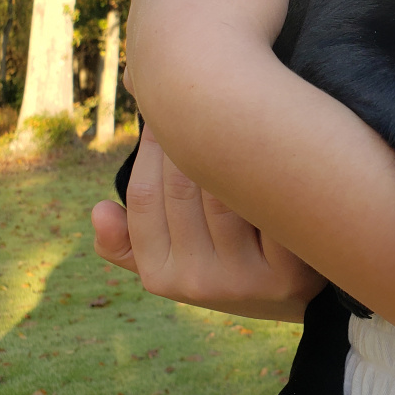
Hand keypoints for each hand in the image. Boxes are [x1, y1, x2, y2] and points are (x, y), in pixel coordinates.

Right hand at [92, 123, 325, 321]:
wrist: (295, 296)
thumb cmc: (227, 262)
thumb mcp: (173, 262)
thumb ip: (127, 242)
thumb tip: (99, 209)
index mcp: (160, 276)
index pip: (144, 195)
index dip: (152, 146)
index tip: (163, 113)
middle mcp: (196, 283)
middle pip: (181, 189)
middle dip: (186, 136)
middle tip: (197, 97)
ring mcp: (242, 280)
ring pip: (222, 192)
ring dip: (224, 143)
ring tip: (227, 108)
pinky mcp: (284, 272)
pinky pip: (264, 205)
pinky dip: (262, 169)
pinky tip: (263, 139)